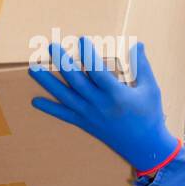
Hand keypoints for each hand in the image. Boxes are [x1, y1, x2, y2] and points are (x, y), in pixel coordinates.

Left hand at [28, 36, 180, 174]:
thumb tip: (138, 43)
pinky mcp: (86, 124)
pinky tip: (35, 101)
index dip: (88, 55)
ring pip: (65, 96)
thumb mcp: (150, 88)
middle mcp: (99, 105)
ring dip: (48, 82)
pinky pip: (64, 115)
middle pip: (76, 81)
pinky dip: (50, 109)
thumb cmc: (150, 115)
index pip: (97, 71)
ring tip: (33, 69)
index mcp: (116, 95)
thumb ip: (142, 66)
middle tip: (51, 46)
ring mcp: (90, 115)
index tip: (81, 39)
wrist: (145, 147)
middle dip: (62, 62)